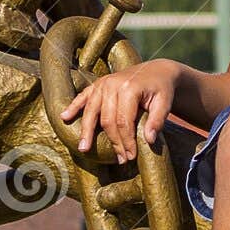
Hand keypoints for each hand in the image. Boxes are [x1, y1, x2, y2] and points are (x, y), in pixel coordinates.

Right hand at [60, 58, 177, 163]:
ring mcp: (103, 83)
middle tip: (119, 159)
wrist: (156, 71)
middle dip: (113, 141)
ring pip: (92, 111)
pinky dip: (73, 106)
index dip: (126, 141)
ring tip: (83, 148)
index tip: (130, 156)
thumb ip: (157, 120)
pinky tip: (64, 117)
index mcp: (129, 88)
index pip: (123, 121)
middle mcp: (113, 84)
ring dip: (86, 130)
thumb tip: (149, 141)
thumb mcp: (165, 103)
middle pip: (107, 119)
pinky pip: (83, 96)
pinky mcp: (98, 84)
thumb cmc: (162, 89)